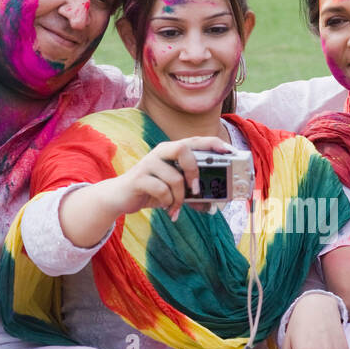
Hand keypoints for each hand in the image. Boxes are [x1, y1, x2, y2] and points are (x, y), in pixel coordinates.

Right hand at [107, 136, 230, 221]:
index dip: (213, 144)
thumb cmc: (150, 190)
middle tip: (197, 189)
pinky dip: (168, 202)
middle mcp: (161, 152)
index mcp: (171, 151)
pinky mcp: (139, 178)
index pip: (195, 140)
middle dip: (195, 170)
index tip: (229, 152)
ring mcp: (148, 163)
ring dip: (180, 197)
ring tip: (176, 206)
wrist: (120, 197)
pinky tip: (166, 208)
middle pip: (183, 148)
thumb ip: (191, 195)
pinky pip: (161, 189)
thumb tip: (212, 205)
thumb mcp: (174, 191)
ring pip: (175, 177)